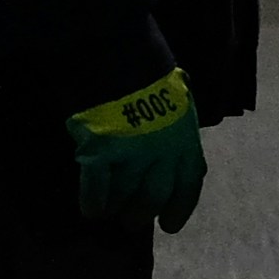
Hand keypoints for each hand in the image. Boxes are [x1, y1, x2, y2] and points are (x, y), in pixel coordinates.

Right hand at [66, 70, 205, 231]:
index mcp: (185, 137)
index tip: (170, 225)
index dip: (181, 207)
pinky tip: (89, 210)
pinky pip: (96, 189)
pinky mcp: (100, 154)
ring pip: (125, 195)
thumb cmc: (145, 69)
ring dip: (116, 209)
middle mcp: (163, 153)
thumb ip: (175, 123)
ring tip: (108, 214)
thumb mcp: (176, 96)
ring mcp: (132, 155)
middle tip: (131, 223)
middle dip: (143, 213)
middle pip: (155, 196)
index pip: (189, 183)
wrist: (113, 53)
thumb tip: (174, 140)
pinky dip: (92, 202)